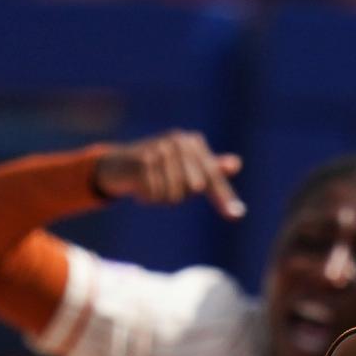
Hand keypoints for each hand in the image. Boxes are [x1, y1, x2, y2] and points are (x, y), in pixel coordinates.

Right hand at [92, 130, 244, 218]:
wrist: (118, 164)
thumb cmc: (160, 168)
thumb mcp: (188, 168)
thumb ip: (212, 169)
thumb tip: (237, 163)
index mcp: (193, 143)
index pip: (213, 176)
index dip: (224, 198)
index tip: (237, 215)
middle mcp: (179, 140)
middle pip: (195, 187)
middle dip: (180, 194)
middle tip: (166, 184)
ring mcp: (159, 148)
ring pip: (175, 194)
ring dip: (163, 198)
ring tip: (153, 184)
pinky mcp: (142, 160)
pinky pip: (156, 195)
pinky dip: (149, 198)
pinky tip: (140, 187)